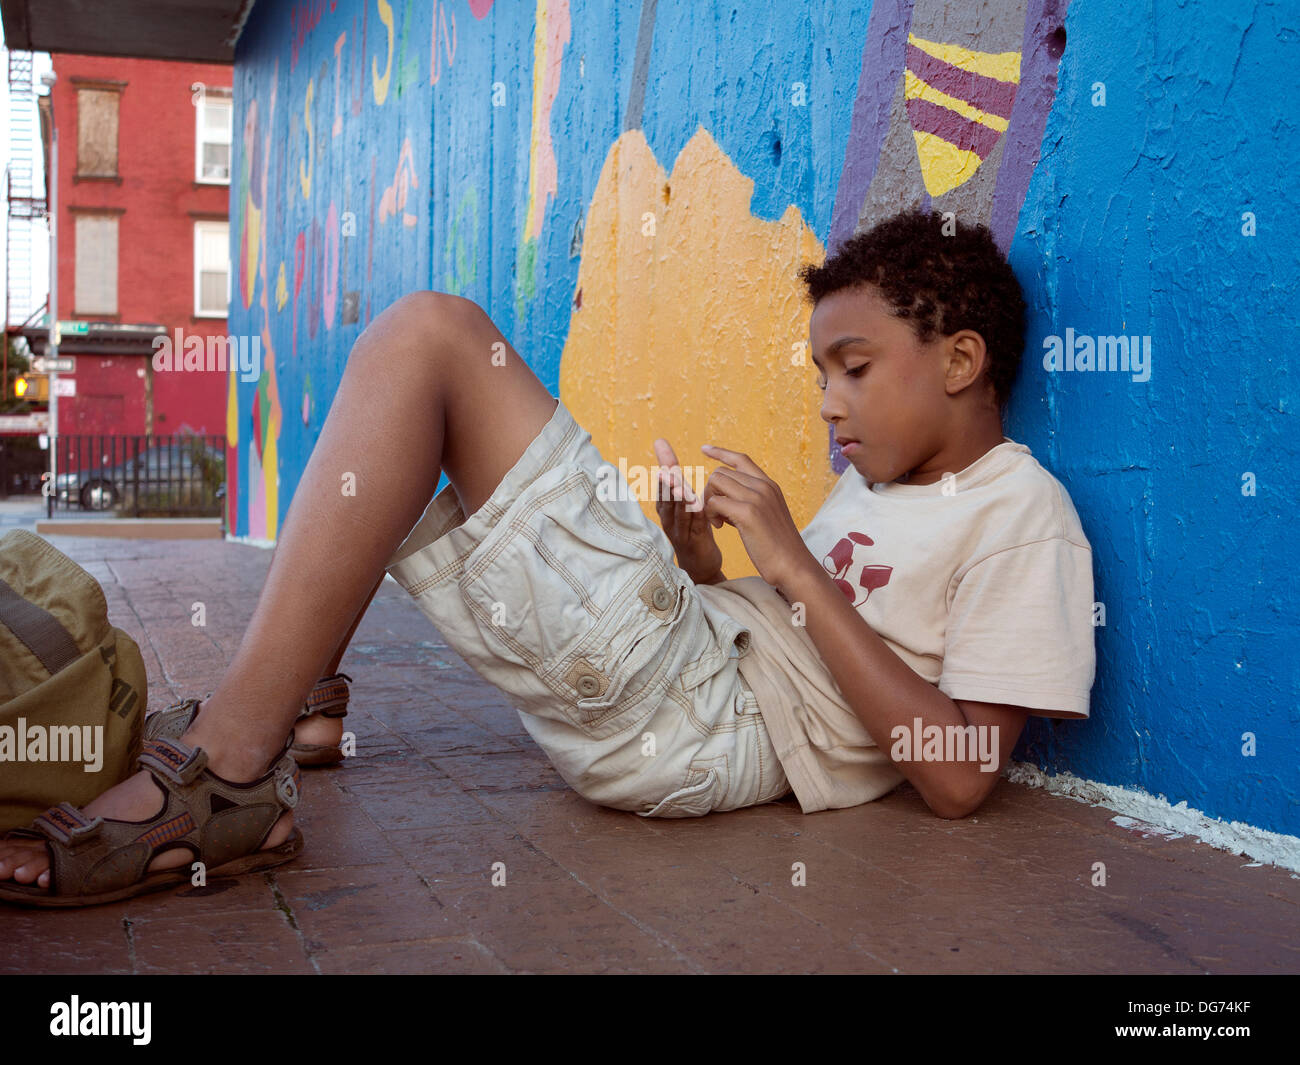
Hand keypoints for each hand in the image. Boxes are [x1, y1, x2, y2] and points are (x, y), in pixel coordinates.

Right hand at [653, 438, 722, 583]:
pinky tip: (697, 504)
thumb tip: (669, 464)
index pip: (664, 481)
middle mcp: (669, 518)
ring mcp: (679, 531)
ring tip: (676, 481)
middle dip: (667, 476)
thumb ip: (678, 489)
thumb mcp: (684, 509)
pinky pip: (694, 526)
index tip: (661, 443)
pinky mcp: (693, 542)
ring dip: (677, 495)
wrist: (700, 567)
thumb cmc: (693, 533)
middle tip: (666, 461)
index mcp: (667, 507)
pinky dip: (694, 515)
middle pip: (667, 493)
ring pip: (678, 510)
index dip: (664, 463)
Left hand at [698, 444, 812, 594]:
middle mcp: (764, 486)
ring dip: (709, 501)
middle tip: (718, 514)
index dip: (720, 452)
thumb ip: (748, 503)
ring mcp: (757, 497)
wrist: (793, 566)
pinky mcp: (748, 513)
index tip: (704, 449)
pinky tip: (720, 527)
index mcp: (769, 485)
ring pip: (715, 482)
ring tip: (720, 521)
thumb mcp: (766, 516)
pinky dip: (711, 514)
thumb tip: (723, 499)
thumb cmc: (777, 548)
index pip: (741, 459)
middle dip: (711, 491)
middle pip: (721, 472)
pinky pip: (714, 502)